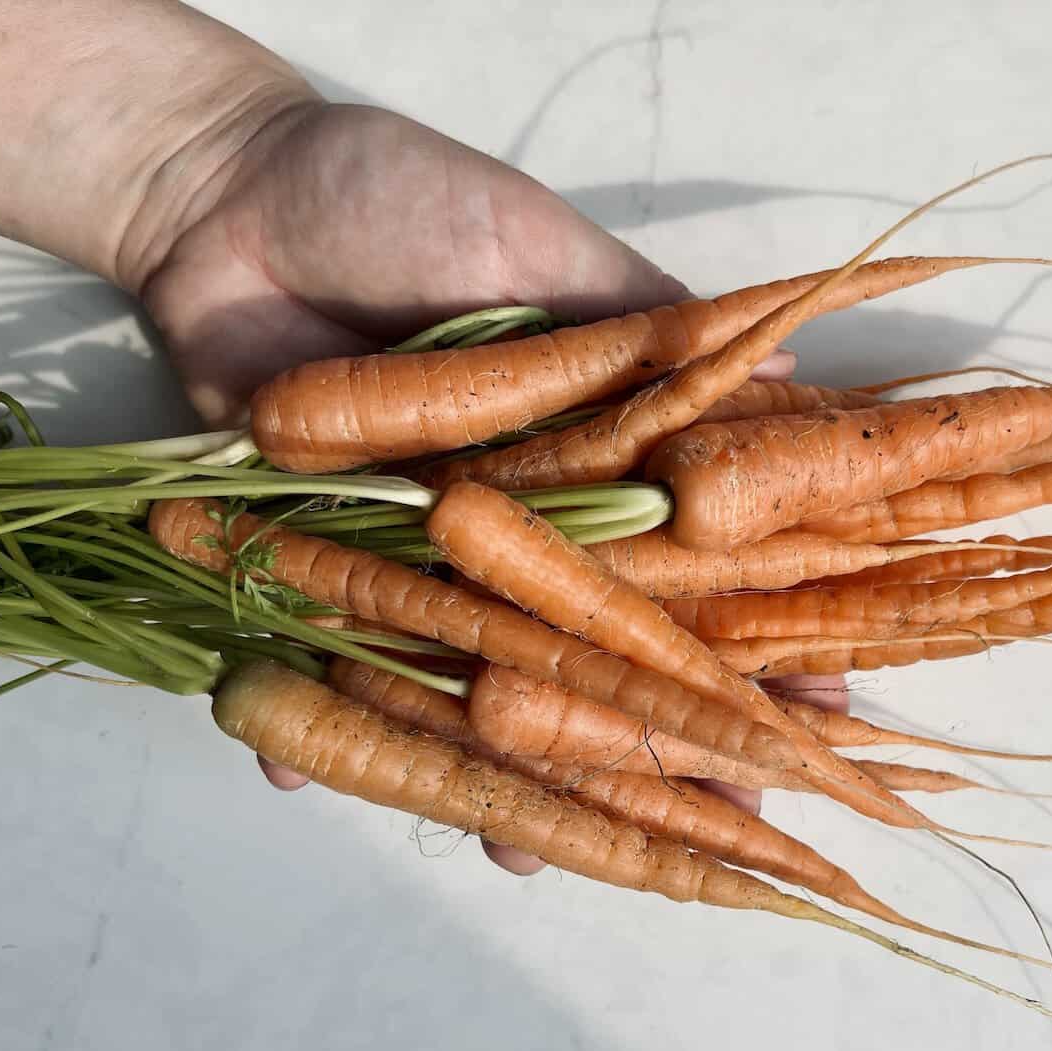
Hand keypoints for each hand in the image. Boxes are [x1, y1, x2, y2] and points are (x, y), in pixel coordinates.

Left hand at [134, 98, 824, 870]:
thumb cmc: (399, 198)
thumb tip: (795, 374)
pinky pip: (319, 658)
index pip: (697, 564)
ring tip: (522, 855)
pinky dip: (303, 718)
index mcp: (592, 453)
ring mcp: (420, 552)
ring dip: (498, 775)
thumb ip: (644, 320)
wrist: (225, 194)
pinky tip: (297, 770)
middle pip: (598, 651)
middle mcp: (519, 521)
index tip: (826, 712)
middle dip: (656, 746)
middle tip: (714, 830)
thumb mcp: (539, 245)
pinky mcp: (321, 558)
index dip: (763, 636)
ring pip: (471, 683)